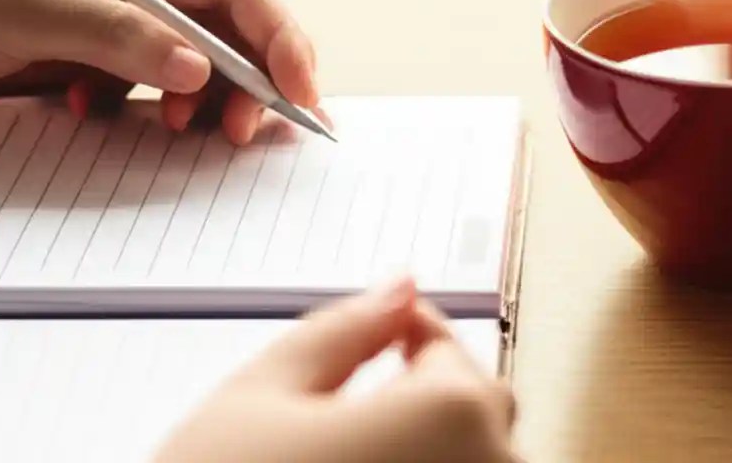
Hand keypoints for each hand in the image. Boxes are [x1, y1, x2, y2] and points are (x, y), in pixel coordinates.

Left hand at [0, 0, 316, 143]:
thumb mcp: (28, 8)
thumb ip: (118, 35)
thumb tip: (200, 66)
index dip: (280, 36)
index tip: (300, 94)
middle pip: (223, 31)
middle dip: (248, 82)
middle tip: (240, 133)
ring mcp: (103, 26)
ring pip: (185, 67)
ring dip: (194, 103)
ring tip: (174, 130)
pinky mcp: (77, 63)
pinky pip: (137, 91)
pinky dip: (137, 113)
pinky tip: (96, 119)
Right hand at [154, 279, 517, 462]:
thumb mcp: (261, 396)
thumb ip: (344, 329)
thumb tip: (398, 286)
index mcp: (451, 414)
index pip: (445, 345)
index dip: (403, 330)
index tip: (382, 331)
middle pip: (471, 409)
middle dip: (417, 394)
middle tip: (345, 407)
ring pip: (470, 461)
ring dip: (423, 450)